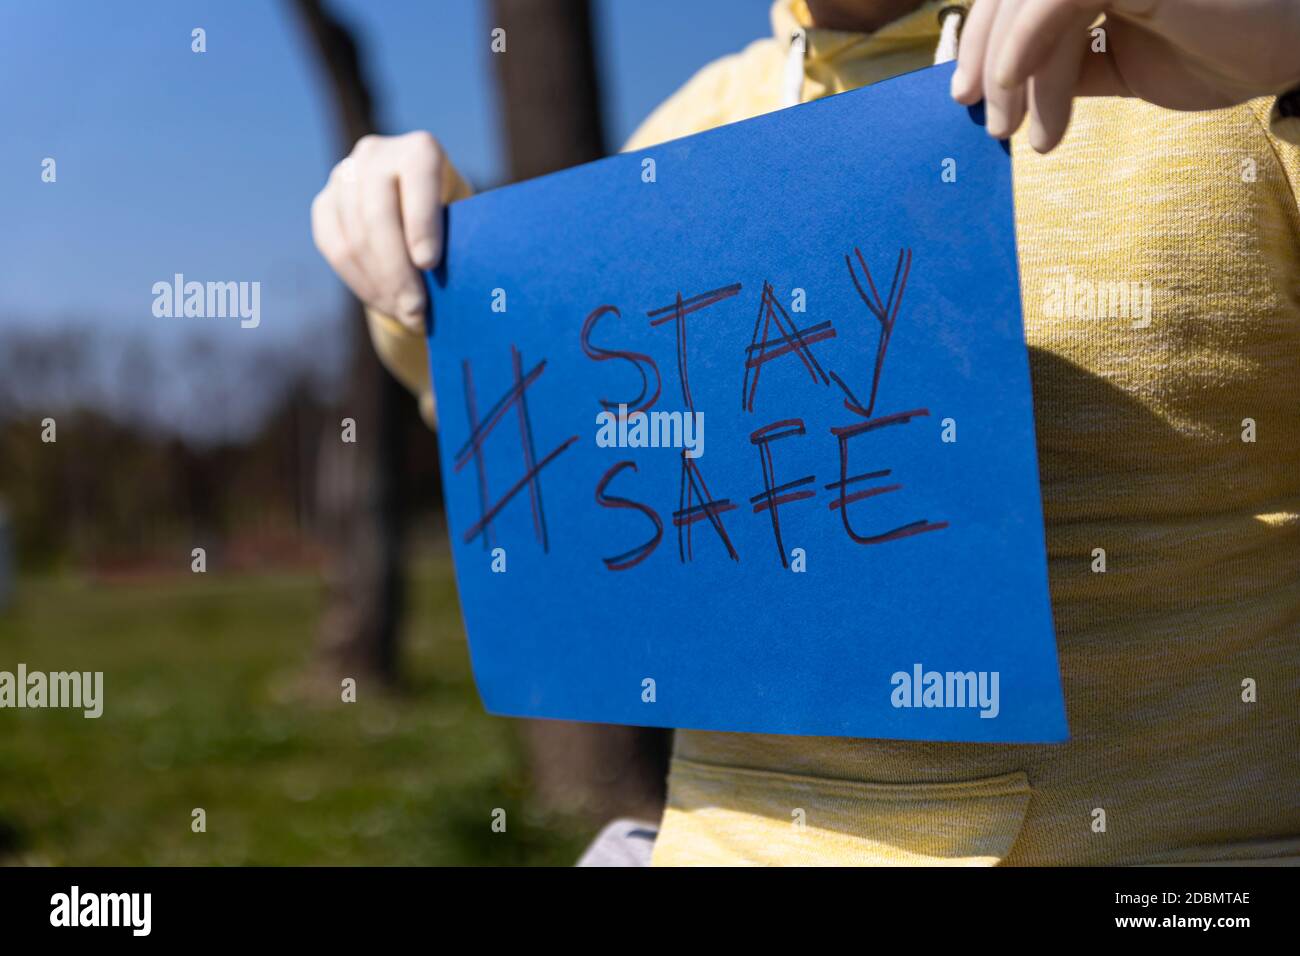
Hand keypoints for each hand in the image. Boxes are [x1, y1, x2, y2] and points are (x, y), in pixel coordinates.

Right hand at [311, 131, 447, 330]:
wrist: (422, 207)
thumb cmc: (457, 219)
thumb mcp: (468, 219)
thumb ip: (461, 238)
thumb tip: (461, 287)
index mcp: (420, 150)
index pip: (418, 179)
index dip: (422, 222)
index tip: (429, 264)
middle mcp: (377, 155)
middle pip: (378, 216)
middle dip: (398, 272)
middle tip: (417, 311)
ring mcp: (344, 178)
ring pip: (354, 239)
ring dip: (381, 286)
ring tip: (408, 316)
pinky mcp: (324, 204)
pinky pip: (335, 250)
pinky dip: (361, 283)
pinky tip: (385, 304)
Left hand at [951, 0, 1299, 151]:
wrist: (1296, 50)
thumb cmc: (1224, 48)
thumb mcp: (1123, 63)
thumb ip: (1065, 63)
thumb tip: (1002, 86)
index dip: (986, 38)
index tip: (969, 95)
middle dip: (987, 59)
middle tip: (989, 123)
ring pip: (1029, 2)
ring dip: (1012, 73)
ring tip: (1025, 134)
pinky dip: (1025, 45)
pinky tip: (1016, 89)